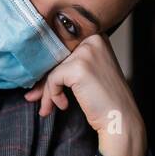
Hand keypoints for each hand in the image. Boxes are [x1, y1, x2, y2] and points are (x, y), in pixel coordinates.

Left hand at [23, 34, 147, 155]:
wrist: (119, 118)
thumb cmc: (106, 99)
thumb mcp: (88, 74)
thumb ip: (67, 67)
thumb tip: (35, 76)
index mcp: (96, 37)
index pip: (63, 48)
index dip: (50, 67)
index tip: (42, 86)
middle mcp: (93, 40)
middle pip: (56, 57)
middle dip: (43, 80)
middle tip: (35, 97)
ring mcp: (86, 52)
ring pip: (52, 69)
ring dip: (46, 91)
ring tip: (47, 108)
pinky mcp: (78, 67)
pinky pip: (53, 79)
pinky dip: (53, 95)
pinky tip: (64, 105)